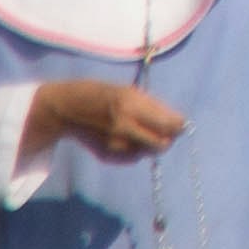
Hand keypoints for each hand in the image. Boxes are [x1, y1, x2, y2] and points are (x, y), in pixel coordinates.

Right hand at [29, 75, 186, 163]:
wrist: (67, 110)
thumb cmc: (101, 94)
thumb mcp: (128, 91)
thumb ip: (152, 106)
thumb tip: (176, 121)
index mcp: (131, 106)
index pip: (168, 124)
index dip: (179, 125)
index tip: (182, 123)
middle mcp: (125, 128)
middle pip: (162, 144)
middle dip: (168, 138)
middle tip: (167, 131)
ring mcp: (115, 145)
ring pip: (148, 152)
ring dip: (151, 143)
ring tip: (141, 130)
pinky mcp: (108, 157)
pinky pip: (134, 157)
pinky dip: (137, 149)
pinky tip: (127, 137)